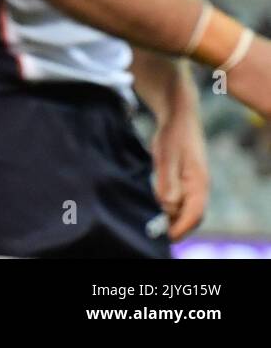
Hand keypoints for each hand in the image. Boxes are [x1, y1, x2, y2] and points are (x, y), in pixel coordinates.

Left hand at [151, 96, 208, 239]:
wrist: (178, 115)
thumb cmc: (172, 133)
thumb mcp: (166, 155)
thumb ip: (167, 180)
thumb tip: (168, 205)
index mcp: (199, 182)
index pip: (195, 213)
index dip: (180, 227)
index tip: (166, 235)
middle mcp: (199, 186)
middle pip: (191, 215)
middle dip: (175, 226)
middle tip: (155, 231)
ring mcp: (193, 183)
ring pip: (185, 208)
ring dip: (171, 217)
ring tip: (152, 222)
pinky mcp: (185, 179)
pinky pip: (180, 199)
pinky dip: (169, 207)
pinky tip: (154, 207)